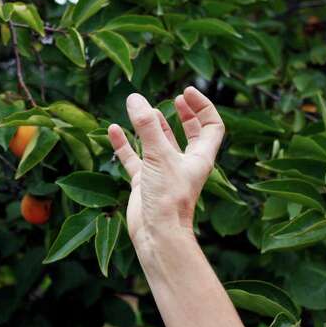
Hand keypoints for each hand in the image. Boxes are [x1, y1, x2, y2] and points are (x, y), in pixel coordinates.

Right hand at [107, 87, 224, 250]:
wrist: (156, 234)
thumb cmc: (168, 198)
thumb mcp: (158, 155)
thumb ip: (146, 126)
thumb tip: (134, 98)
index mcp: (199, 157)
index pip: (211, 126)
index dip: (202, 107)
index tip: (185, 92)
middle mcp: (183, 164)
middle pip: (190, 135)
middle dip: (184, 116)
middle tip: (174, 100)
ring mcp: (162, 173)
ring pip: (159, 145)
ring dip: (152, 127)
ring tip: (141, 110)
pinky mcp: (143, 183)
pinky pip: (133, 159)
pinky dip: (124, 144)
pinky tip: (113, 130)